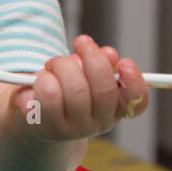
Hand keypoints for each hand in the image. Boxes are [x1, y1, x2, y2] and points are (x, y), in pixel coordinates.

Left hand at [9, 35, 149, 140]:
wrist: (35, 115)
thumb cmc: (64, 87)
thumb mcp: (84, 72)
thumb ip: (99, 62)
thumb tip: (109, 54)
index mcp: (114, 109)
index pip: (136, 103)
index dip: (134, 83)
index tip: (125, 62)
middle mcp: (97, 123)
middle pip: (104, 90)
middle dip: (92, 58)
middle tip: (81, 41)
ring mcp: (73, 129)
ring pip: (75, 89)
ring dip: (62, 64)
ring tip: (52, 64)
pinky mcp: (47, 128)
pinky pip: (49, 94)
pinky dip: (43, 78)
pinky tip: (40, 80)